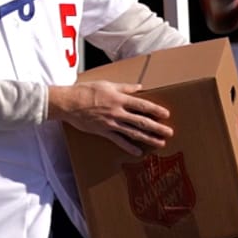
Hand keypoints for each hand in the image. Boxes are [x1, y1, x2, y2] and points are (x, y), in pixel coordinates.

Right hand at [50, 80, 173, 155]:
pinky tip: (138, 152)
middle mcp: (117, 112)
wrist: (68, 103)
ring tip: (160, 143)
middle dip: (157, 127)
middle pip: (141, 121)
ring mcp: (110, 123)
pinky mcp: (103, 131)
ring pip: (133, 132)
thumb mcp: (106, 84)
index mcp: (119, 98)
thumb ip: (124, 87)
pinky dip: (129, 147)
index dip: (155, 110)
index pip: (142, 105)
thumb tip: (140, 87)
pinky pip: (118, 141)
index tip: (166, 114)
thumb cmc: (86, 91)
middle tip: (169, 132)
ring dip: (148, 138)